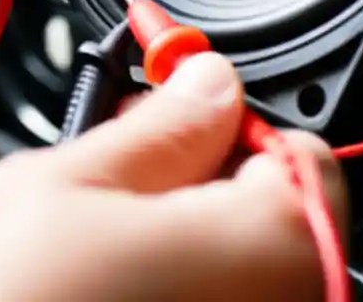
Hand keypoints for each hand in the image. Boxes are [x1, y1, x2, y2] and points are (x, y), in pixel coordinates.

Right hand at [0, 53, 348, 301]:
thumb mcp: (60, 179)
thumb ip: (159, 124)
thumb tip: (204, 82)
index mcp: (272, 252)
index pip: (301, 153)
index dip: (226, 119)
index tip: (170, 110)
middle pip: (266, 216)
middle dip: (192, 178)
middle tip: (109, 171)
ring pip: (221, 267)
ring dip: (164, 238)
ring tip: (79, 242)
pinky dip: (155, 288)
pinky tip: (87, 289)